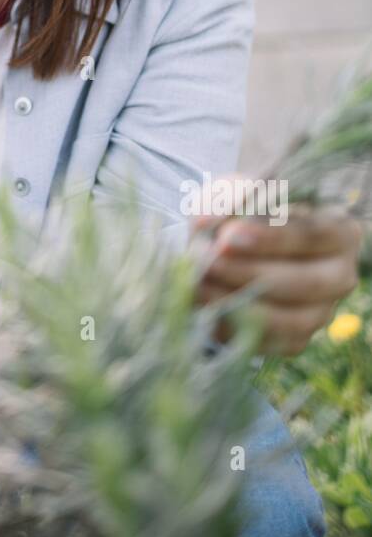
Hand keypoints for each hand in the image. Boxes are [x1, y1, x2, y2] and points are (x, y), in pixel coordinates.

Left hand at [189, 175, 362, 354]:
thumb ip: (226, 199)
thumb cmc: (244, 212)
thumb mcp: (236, 193)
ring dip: (239, 304)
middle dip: (250, 273)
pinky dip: (233, 328)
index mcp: (338, 231)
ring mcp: (321, 313)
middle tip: (206, 262)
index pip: (312, 235)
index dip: (271, 238)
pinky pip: (269, 343)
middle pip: (306, 282)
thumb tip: (204, 222)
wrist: (232, 248)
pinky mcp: (296, 341)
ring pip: (290, 320)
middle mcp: (339, 275)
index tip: (227, 237)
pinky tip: (203, 309)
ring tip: (197, 285)